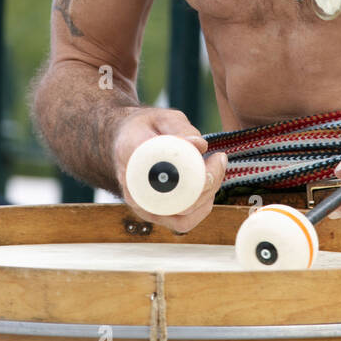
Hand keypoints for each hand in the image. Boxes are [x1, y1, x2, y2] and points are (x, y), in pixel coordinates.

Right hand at [112, 108, 227, 234]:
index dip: (196, 170)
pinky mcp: (153, 216)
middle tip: (220, 158)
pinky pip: (182, 223)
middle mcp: (132, 189)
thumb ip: (180, 126)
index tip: (212, 154)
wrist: (121, 142)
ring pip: (183, 217)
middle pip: (178, 201)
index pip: (166, 172)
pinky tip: (209, 189)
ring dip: (208, 196)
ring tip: (216, 170)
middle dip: (209, 183)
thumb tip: (201, 146)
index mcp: (131, 157)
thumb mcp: (160, 117)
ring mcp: (141, 207)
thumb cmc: (143, 127)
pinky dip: (202, 208)